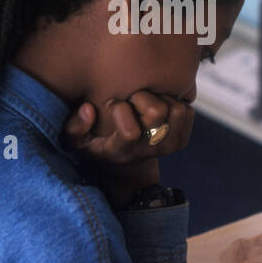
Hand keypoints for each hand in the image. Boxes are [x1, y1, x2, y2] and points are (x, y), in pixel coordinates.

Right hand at [63, 90, 193, 206]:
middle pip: (157, 112)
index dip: (119, 109)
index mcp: (123, 150)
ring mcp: (168, 146)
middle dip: (142, 97)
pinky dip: (173, 102)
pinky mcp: (182, 140)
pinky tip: (158, 107)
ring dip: (160, 99)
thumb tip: (89, 109)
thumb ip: (75, 127)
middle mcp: (148, 150)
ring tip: (145, 103)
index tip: (112, 105)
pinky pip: (187, 110)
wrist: (127, 165)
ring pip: (175, 109)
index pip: (130, 130)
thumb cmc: (99, 145)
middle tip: (132, 100)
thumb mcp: (77, 142)